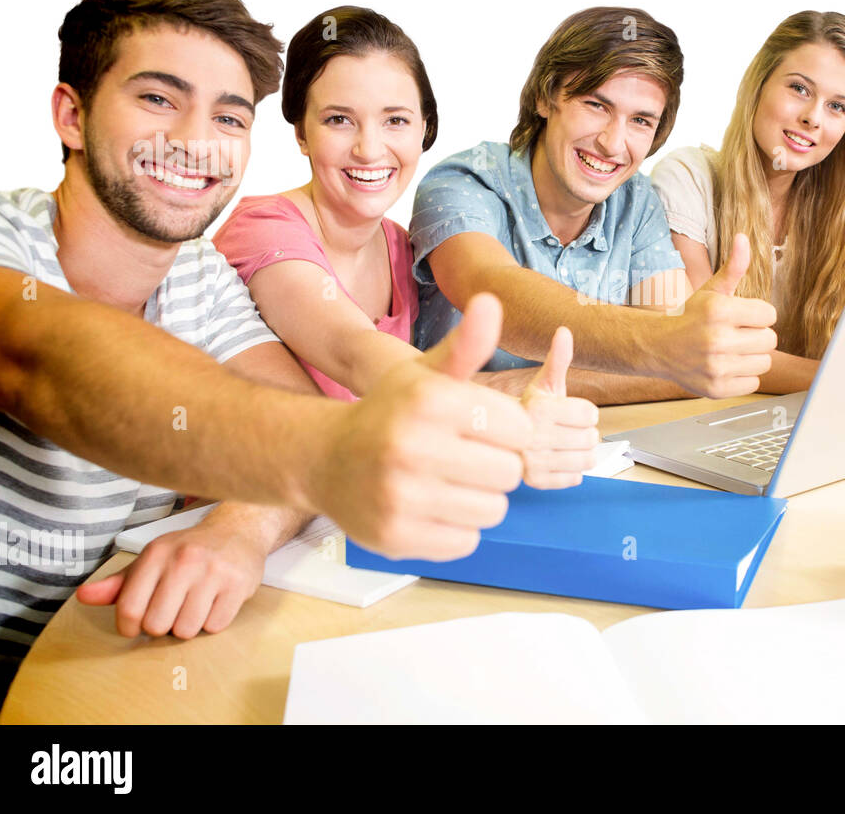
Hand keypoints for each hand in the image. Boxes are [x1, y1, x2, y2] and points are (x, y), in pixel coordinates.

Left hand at [76, 521, 264, 638]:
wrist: (238, 531)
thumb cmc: (189, 550)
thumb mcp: (152, 560)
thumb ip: (118, 583)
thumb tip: (83, 596)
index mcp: (157, 554)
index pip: (129, 609)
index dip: (129, 627)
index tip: (137, 625)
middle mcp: (184, 560)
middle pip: (157, 624)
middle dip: (162, 626)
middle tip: (171, 611)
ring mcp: (214, 572)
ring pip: (186, 629)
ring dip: (188, 626)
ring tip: (193, 606)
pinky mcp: (238, 585)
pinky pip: (214, 626)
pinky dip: (211, 622)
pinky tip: (213, 604)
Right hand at [309, 293, 532, 559]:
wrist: (324, 460)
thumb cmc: (391, 413)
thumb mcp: (424, 374)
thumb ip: (465, 345)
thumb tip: (490, 302)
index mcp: (428, 401)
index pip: (520, 428)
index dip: (508, 430)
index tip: (483, 427)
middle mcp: (411, 447)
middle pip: (510, 472)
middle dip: (496, 465)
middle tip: (466, 458)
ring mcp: (401, 497)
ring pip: (494, 510)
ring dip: (481, 498)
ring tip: (451, 482)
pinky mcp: (397, 537)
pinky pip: (467, 541)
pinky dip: (458, 528)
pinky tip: (433, 507)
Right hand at [520, 326, 599, 487]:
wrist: (499, 438)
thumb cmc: (528, 409)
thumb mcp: (544, 382)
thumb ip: (558, 359)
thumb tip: (564, 332)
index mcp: (536, 408)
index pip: (591, 414)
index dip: (585, 412)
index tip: (569, 412)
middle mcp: (532, 436)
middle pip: (591, 439)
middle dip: (585, 433)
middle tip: (567, 430)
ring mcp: (533, 462)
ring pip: (587, 460)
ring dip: (582, 453)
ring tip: (564, 445)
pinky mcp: (535, 482)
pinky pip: (575, 479)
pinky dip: (571, 472)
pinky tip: (556, 460)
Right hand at [665, 234, 777, 397]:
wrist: (659, 347)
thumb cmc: (691, 316)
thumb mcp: (711, 289)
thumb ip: (733, 266)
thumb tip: (743, 238)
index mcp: (719, 311)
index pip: (770, 314)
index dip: (758, 314)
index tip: (742, 316)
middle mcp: (717, 339)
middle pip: (770, 340)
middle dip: (757, 335)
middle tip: (737, 334)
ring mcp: (716, 367)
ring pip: (764, 362)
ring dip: (752, 356)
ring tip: (732, 350)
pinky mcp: (716, 388)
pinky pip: (753, 383)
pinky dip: (743, 376)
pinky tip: (727, 366)